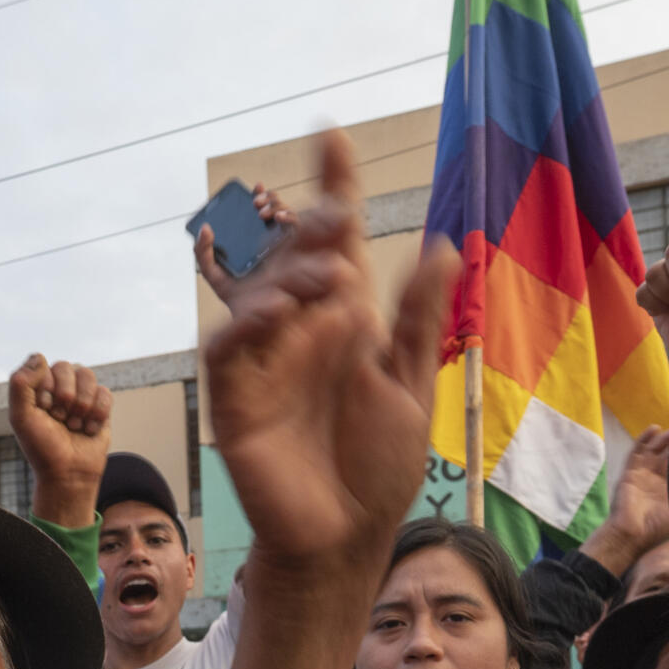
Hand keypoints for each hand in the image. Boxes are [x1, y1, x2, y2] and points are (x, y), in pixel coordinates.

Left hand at [7, 355, 111, 525]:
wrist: (68, 474)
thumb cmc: (42, 447)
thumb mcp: (21, 417)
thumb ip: (21, 384)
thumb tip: (40, 356)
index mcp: (37, 386)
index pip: (45, 367)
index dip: (45, 390)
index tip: (42, 411)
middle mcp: (59, 386)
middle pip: (68, 367)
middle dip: (66, 397)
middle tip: (60, 419)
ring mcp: (81, 395)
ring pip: (88, 376)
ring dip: (82, 405)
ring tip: (74, 425)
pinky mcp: (101, 406)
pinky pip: (105, 393)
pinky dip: (97, 414)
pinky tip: (88, 430)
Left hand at [195, 182, 296, 304]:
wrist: (254, 324)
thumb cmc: (237, 300)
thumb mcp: (214, 274)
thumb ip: (203, 253)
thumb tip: (204, 228)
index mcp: (257, 242)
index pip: (262, 212)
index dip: (261, 195)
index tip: (254, 188)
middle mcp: (275, 242)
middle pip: (277, 210)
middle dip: (268, 199)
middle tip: (255, 203)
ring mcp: (290, 249)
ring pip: (291, 216)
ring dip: (278, 205)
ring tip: (263, 212)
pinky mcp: (302, 257)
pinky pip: (303, 232)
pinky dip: (292, 219)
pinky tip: (279, 219)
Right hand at [205, 131, 457, 575]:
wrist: (348, 534)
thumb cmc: (381, 467)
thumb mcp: (413, 385)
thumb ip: (419, 319)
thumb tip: (441, 244)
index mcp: (348, 320)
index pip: (338, 242)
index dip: (333, 187)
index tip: (330, 134)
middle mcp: (302, 330)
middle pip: (295, 257)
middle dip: (312, 231)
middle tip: (337, 222)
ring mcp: (266, 360)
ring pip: (260, 291)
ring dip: (290, 275)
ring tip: (330, 282)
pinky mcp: (236, 396)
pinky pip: (228, 346)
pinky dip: (247, 323)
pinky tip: (278, 314)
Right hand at [579, 423, 668, 576]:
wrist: (631, 534)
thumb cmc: (655, 528)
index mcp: (667, 489)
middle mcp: (655, 480)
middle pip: (666, 455)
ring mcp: (641, 475)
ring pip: (653, 450)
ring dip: (663, 439)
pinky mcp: (630, 472)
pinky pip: (636, 452)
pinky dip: (643, 439)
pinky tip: (654, 428)